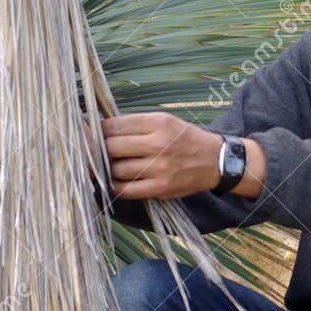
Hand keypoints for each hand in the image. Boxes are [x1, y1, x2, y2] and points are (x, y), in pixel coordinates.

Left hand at [101, 112, 224, 200]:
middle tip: (97, 151)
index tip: (94, 134)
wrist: (215, 161)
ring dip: (107, 169)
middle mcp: (159, 144)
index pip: (114, 125)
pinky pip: (126, 189)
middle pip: (111, 147)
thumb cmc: (185, 139)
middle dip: (99, 150)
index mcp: (158, 123)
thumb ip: (135, 124)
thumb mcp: (165, 121)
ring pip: (116, 169)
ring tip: (108, 165)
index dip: (98, 130)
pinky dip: (115, 186)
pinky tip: (115, 180)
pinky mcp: (161, 188)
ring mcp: (160, 168)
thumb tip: (100, 130)